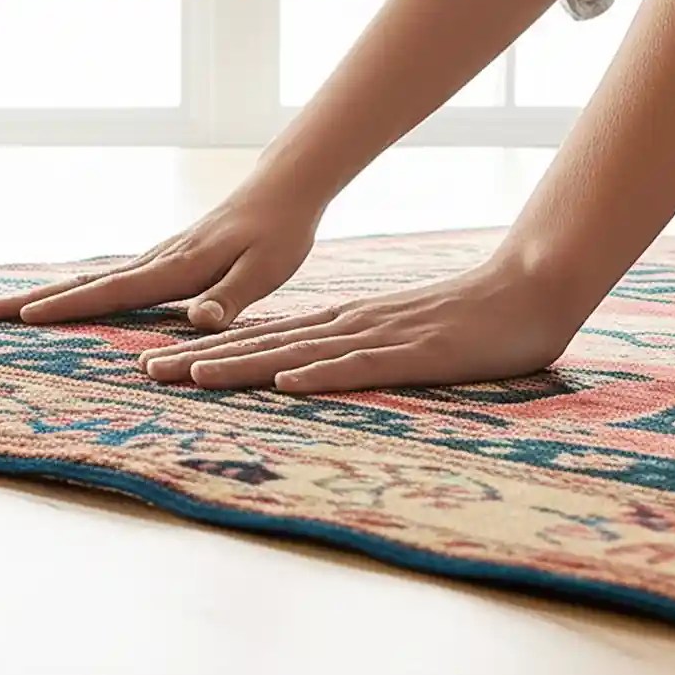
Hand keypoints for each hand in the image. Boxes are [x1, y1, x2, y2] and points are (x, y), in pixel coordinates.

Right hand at [0, 183, 323, 330]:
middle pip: (85, 282)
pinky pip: (111, 278)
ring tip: (7, 310)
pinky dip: (79, 289)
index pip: (112, 292)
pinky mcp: (163, 258)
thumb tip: (197, 322)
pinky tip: (67, 300)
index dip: (67, 306)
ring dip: (48, 294)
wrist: (283, 191)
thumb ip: (229, 299)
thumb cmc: (278, 236)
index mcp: (175, 268)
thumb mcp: (264, 272)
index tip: (22, 316)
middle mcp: (156, 260)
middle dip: (32, 299)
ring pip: (93, 278)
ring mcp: (156, 257)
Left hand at [137, 260, 575, 392]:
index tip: (163, 365)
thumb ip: (358, 350)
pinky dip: (324, 376)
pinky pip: (363, 367)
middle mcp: (350, 326)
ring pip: (299, 354)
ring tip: (192, 376)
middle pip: (266, 346)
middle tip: (147, 372)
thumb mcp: (398, 337)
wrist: (527, 289)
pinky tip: (288, 384)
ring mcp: (381, 337)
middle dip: (204, 360)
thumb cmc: (467, 320)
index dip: (213, 352)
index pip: (267, 341)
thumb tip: (310, 370)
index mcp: (345, 324)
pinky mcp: (416, 354)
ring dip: (244, 366)